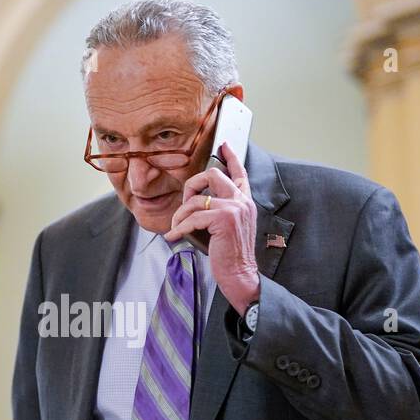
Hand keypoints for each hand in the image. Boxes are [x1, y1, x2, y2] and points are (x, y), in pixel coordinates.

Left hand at [165, 141, 260, 314]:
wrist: (240, 274)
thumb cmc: (231, 255)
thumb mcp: (230, 228)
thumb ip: (222, 211)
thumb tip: (199, 202)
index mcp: (245, 202)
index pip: (239, 172)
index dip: (231, 157)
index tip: (224, 145)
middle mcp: (242, 201)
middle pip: (213, 175)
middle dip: (192, 185)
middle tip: (184, 202)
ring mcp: (234, 208)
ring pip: (197, 200)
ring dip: (180, 215)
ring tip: (176, 227)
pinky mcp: (223, 219)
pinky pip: (192, 217)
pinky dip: (179, 228)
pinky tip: (173, 236)